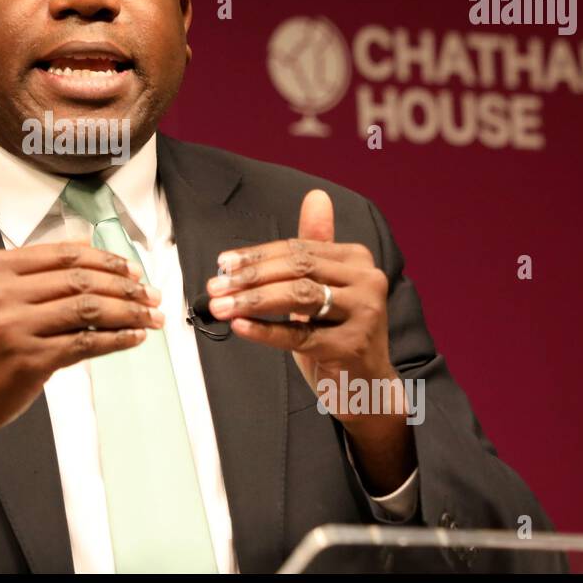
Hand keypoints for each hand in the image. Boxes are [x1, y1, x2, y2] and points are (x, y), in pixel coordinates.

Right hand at [0, 241, 163, 493]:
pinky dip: (116, 340)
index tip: (129, 269)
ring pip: (88, 310)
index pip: (63, 255)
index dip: (104, 260)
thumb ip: (31, 271)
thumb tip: (87, 247)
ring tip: (150, 316)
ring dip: (128, 312)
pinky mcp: (30, 360)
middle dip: (124, 286)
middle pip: (80, 280)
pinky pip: (85, 344)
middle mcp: (1, 293)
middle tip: (148, 293)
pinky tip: (133, 338)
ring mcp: (15, 327)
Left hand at [205, 189, 399, 426]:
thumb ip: (314, 246)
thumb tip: (316, 197)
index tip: (223, 264)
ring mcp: (363, 314)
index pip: (298, 250)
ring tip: (221, 306)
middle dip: (250, 277)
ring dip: (252, 301)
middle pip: (298, 269)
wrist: (367, 385)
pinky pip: (300, 335)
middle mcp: (367, 281)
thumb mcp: (325, 286)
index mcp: (357, 260)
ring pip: (299, 297)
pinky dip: (266, 330)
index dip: (257, 256)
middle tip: (216, 286)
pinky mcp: (352, 346)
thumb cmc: (338, 333)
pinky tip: (241, 326)